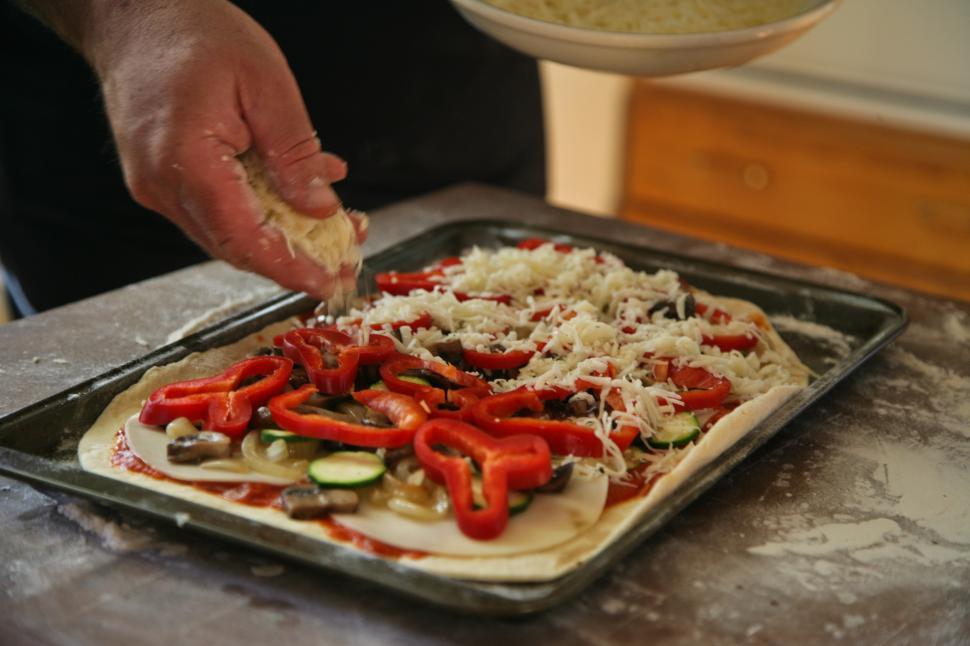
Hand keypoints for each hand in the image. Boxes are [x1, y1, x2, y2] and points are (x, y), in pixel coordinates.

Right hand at [76, 0, 361, 297]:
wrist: (135, 13)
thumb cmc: (195, 34)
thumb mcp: (266, 83)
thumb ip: (294, 153)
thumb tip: (320, 208)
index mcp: (186, 160)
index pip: (243, 239)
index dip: (289, 268)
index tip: (325, 282)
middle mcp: (162, 184)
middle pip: (235, 246)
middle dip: (293, 258)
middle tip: (342, 258)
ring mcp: (155, 185)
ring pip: (226, 232)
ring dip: (280, 236)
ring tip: (332, 225)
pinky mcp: (160, 178)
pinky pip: (215, 209)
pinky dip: (259, 211)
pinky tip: (296, 194)